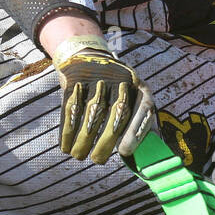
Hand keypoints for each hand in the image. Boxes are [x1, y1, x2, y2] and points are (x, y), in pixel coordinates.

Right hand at [52, 36, 154, 163]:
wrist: (87, 55)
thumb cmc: (113, 88)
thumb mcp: (131, 95)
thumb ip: (140, 121)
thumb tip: (149, 153)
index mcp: (139, 85)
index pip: (144, 108)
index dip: (136, 132)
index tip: (125, 153)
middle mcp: (121, 79)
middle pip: (117, 114)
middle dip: (105, 142)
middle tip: (97, 160)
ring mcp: (98, 77)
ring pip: (92, 113)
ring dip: (83, 139)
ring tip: (79, 156)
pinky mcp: (75, 78)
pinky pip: (71, 108)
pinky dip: (67, 130)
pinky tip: (65, 146)